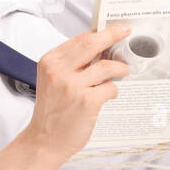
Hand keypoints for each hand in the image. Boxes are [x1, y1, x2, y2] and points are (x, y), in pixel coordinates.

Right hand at [21, 24, 131, 161]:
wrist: (44, 141)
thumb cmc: (51, 112)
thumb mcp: (52, 80)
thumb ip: (71, 64)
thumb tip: (99, 48)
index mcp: (50, 62)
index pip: (80, 39)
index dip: (100, 32)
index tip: (114, 28)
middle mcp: (59, 71)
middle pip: (92, 43)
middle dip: (113, 35)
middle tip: (125, 32)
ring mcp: (73, 86)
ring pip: (106, 66)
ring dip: (119, 68)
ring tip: (123, 71)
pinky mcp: (87, 102)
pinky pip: (110, 88)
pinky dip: (113, 90)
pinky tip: (109, 94)